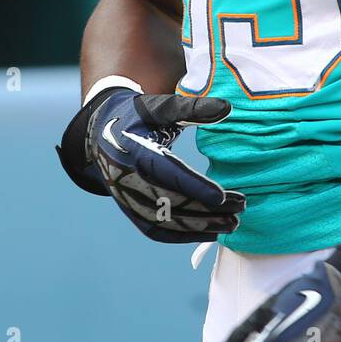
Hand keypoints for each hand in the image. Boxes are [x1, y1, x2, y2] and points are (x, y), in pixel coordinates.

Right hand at [56, 86, 244, 242]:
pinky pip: (156, 229)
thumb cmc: (136, 115)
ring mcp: (127, 198)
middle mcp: (128, 179)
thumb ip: (192, 108)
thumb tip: (227, 107)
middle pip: (170, 202)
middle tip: (240, 209)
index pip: (168, 173)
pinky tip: (208, 233)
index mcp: (135, 151)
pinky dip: (182, 235)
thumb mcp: (160, 106)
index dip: (195, 187)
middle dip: (206, 210)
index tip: (223, 196)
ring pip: (166, 221)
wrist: (100, 131)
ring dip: (199, 227)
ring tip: (231, 224)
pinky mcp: (130, 209)